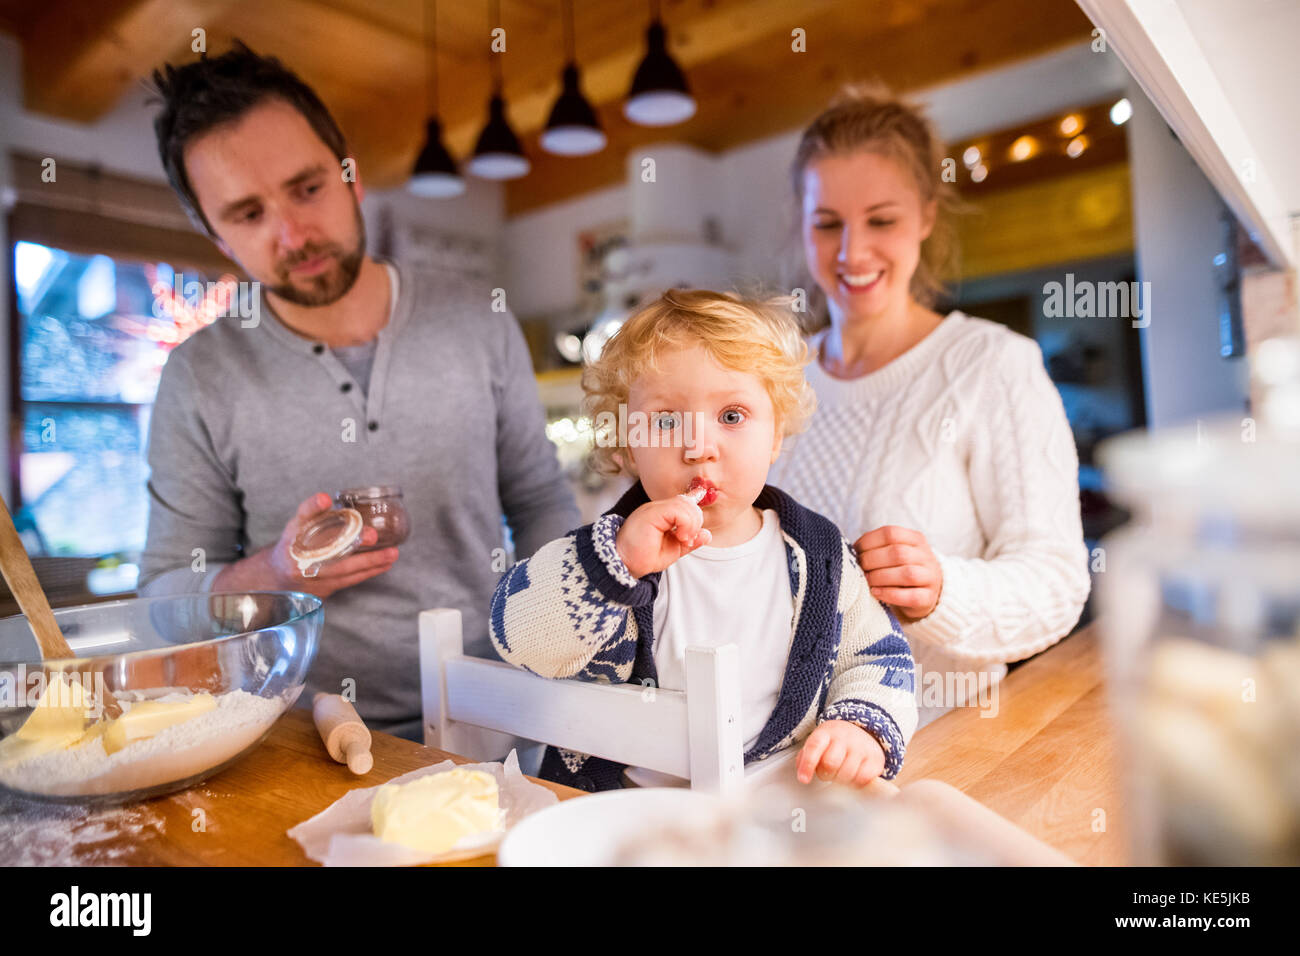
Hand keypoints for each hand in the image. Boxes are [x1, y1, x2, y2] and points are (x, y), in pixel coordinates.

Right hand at [220, 492, 398, 598]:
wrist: (275, 578)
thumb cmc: (294, 547)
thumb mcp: (299, 527)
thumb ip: (316, 514)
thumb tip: (336, 502)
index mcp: (293, 535)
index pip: (302, 517)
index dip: (312, 507)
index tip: (324, 499)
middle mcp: (299, 556)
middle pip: (327, 550)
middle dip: (353, 544)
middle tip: (373, 535)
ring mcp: (310, 576)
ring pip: (343, 570)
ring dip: (370, 562)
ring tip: (392, 553)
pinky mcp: (321, 590)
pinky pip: (349, 580)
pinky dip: (368, 572)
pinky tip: (385, 564)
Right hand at [614, 494, 711, 578]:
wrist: (624, 563)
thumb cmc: (644, 557)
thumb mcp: (674, 549)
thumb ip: (690, 541)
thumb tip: (707, 534)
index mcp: (662, 514)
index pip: (683, 500)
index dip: (694, 501)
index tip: (700, 501)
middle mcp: (658, 507)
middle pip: (688, 503)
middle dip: (696, 522)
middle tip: (688, 539)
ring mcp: (654, 508)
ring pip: (686, 505)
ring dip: (691, 524)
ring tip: (683, 539)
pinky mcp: (652, 512)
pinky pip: (679, 511)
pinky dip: (686, 524)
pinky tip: (680, 536)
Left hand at [796, 719, 885, 786]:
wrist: (863, 732)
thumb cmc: (835, 743)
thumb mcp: (819, 743)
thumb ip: (805, 757)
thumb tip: (802, 775)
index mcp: (826, 732)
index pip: (814, 746)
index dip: (807, 764)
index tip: (804, 779)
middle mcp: (844, 737)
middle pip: (830, 763)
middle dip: (826, 774)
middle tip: (828, 773)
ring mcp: (861, 747)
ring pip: (847, 773)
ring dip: (841, 780)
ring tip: (840, 773)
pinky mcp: (875, 759)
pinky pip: (863, 778)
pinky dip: (855, 783)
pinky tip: (853, 776)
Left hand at [853, 525, 942, 622]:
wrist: (924, 593)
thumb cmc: (900, 569)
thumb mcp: (893, 553)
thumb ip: (877, 548)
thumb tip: (850, 550)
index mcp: (915, 539)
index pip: (891, 533)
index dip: (869, 542)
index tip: (855, 551)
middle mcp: (926, 556)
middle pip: (898, 553)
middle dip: (872, 561)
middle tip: (859, 568)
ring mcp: (930, 577)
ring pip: (907, 573)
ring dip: (881, 577)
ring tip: (866, 581)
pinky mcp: (928, 598)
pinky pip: (911, 596)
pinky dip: (890, 594)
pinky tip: (876, 593)